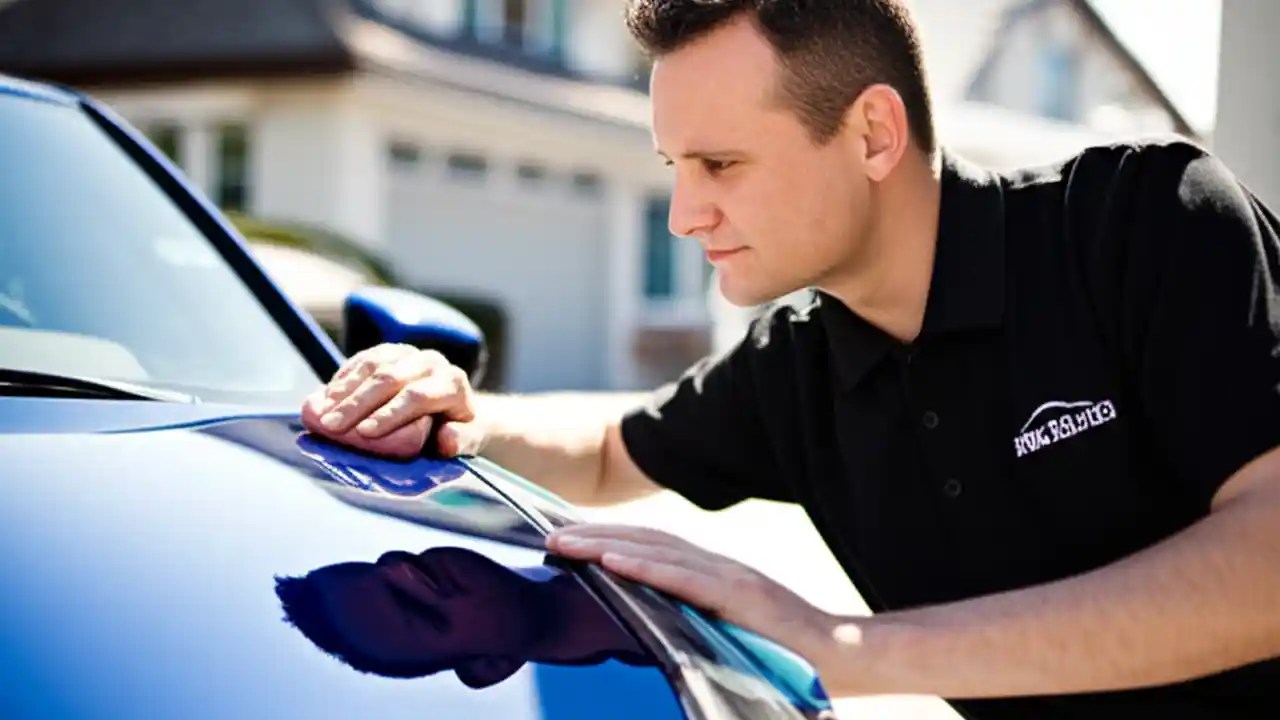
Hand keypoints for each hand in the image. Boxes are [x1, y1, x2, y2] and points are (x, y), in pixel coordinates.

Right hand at [301, 343, 484, 459]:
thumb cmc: (456, 431)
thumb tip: (446, 438)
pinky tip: (325, 398)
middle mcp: (432, 362)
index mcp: (453, 384)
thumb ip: (460, 441)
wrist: (452, 409)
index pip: (418, 396)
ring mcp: (409, 353)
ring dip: (344, 392)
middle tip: (332, 426)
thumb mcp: (467, 441)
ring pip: (372, 366)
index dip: (390, 414)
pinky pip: (362, 360)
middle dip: (358, 404)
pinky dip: (342, 379)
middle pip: (390, 379)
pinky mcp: (388, 351)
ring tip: (320, 415)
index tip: (365, 433)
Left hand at [546, 525, 836, 663]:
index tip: (569, 539)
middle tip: (550, 535)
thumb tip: (651, 629)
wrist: (848, 657)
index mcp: (714, 576)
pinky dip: (645, 566)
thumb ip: (695, 624)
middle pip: (646, 541)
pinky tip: (612, 561)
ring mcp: (730, 578)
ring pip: (656, 551)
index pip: (652, 547)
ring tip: (564, 543)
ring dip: (605, 544)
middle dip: (595, 535)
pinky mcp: (740, 597)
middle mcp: (718, 567)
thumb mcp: (731, 635)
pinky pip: (683, 578)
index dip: (610, 539)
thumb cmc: (790, 655)